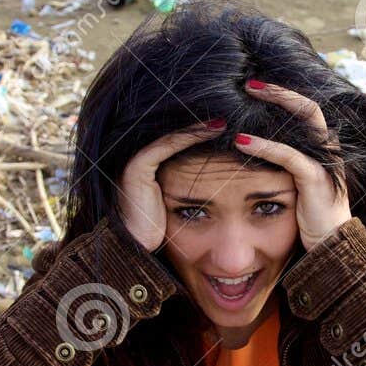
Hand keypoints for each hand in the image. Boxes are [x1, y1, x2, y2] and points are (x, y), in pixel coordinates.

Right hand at [116, 119, 226, 251]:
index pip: (177, 137)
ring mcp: (137, 160)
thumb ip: (193, 182)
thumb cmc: (162, 228)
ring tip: (223, 122)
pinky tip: (212, 130)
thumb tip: (223, 171)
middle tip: (228, 116)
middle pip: (173, 131)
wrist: (139, 248)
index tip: (227, 123)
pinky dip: (190, 136)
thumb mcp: (182, 200)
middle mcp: (140, 157)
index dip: (201, 129)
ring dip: (198, 126)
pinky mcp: (137, 167)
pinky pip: (166, 145)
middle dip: (200, 124)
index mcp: (149, 162)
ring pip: (171, 134)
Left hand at [234, 79, 351, 250]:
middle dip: (279, 91)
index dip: (283, 95)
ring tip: (245, 99)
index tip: (254, 88)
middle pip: (308, 106)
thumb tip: (250, 144)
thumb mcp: (294, 182)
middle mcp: (328, 149)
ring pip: (304, 120)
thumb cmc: (309, 215)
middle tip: (250, 84)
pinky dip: (264, 146)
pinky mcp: (316, 179)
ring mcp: (325, 162)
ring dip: (274, 107)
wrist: (332, 245)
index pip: (305, 110)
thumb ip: (282, 162)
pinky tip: (241, 142)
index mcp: (322, 148)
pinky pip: (289, 155)